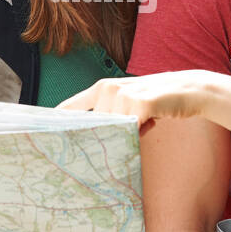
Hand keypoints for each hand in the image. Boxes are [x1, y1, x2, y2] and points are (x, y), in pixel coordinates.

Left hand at [58, 70, 214, 134]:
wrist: (188, 89)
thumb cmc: (155, 100)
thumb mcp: (127, 104)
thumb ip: (109, 117)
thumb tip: (88, 142)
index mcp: (101, 88)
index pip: (69, 107)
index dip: (55, 122)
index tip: (41, 136)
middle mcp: (108, 89)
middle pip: (94, 129)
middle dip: (104, 138)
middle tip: (126, 134)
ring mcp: (122, 95)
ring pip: (113, 132)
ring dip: (129, 134)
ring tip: (146, 120)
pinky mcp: (140, 104)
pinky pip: (132, 132)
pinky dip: (142, 132)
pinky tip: (152, 120)